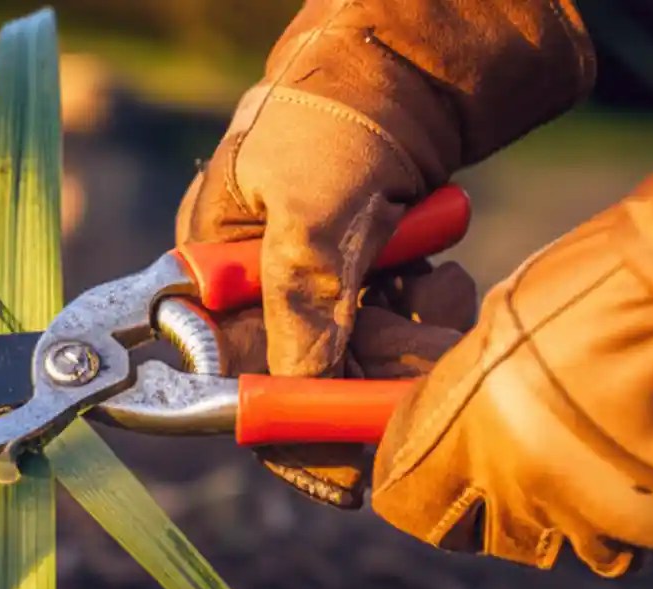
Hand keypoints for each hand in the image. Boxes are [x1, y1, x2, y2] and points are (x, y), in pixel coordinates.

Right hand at [175, 0, 593, 505]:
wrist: (422, 48)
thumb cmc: (339, 108)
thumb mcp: (307, 207)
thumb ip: (299, 306)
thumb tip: (298, 402)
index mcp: (214, 273)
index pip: (235, 383)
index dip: (288, 432)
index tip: (346, 476)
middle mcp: (265, 287)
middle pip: (313, 382)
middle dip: (368, 367)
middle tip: (404, 324)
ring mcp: (327, 280)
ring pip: (371, 362)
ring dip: (412, 333)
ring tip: (429, 279)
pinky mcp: (380, 271)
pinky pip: (412, 327)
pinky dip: (436, 307)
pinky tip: (437, 267)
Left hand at [372, 84, 652, 577]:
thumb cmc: (594, 291)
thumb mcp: (502, 328)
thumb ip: (466, 386)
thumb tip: (451, 405)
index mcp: (460, 442)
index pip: (403, 499)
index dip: (409, 480)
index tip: (418, 458)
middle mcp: (516, 495)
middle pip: (474, 533)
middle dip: (480, 504)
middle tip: (503, 459)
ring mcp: (590, 520)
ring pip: (556, 542)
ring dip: (558, 509)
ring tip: (583, 450)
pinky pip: (629, 539)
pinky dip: (626, 512)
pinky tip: (636, 460)